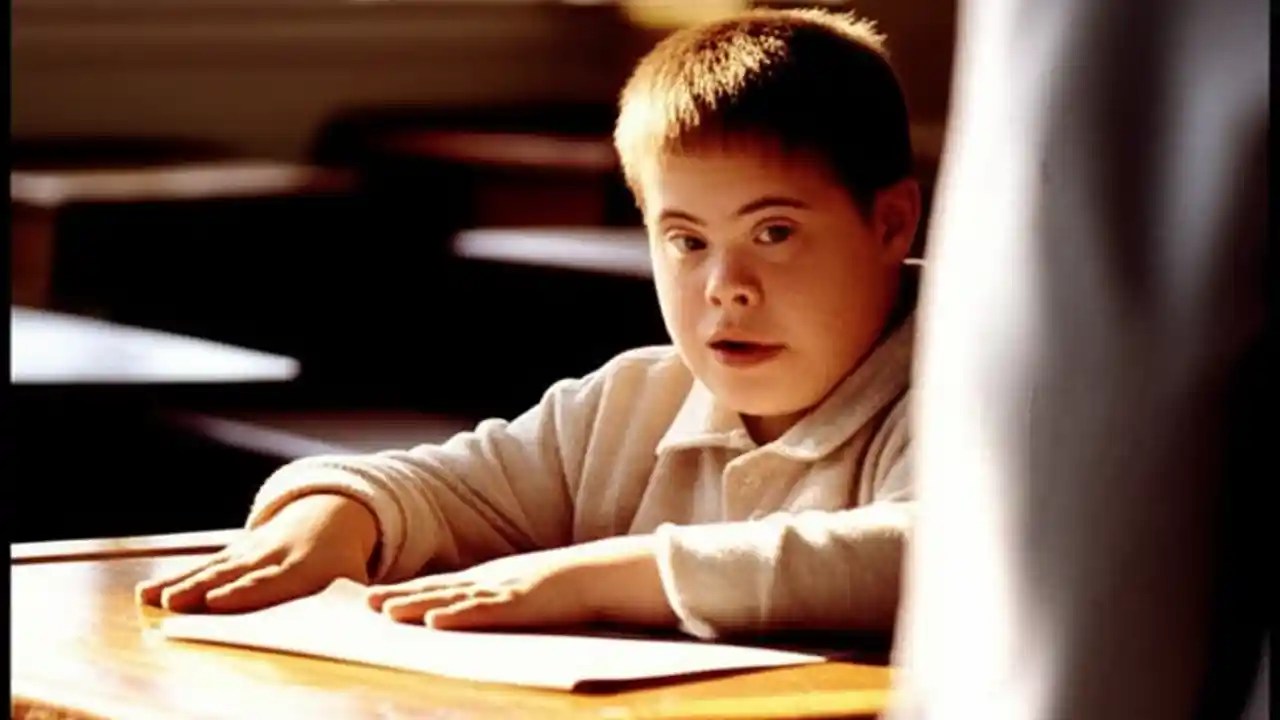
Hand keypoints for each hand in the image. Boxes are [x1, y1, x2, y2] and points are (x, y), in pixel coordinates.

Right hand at [135, 493, 377, 612]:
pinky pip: (199, 567)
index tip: (218, 600)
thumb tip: (355, 619)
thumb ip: (349, 598)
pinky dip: (174, 579)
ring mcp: (246, 552)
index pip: (272, 580)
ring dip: (181, 585)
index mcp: (304, 566)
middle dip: (204, 589)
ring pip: (210, 569)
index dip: (245, 590)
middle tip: (177, 603)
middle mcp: (270, 556)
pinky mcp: (230, 554)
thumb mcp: (352, 575)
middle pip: (233, 575)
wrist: (330, 514)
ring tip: (154, 600)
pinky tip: (147, 594)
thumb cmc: (342, 560)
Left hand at [366, 535, 677, 630]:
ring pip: (451, 598)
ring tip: (387, 612)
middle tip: (367, 604)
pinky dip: (456, 616)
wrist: (600, 573)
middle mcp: (490, 582)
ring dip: (417, 604)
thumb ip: (501, 599)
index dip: (408, 591)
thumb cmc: (567, 586)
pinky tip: (434, 621)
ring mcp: (502, 591)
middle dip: (400, 596)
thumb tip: (478, 612)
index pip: (442, 585)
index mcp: (490, 579)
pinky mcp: (518, 604)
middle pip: (437, 588)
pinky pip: (481, 612)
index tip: (377, 598)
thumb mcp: (525, 590)